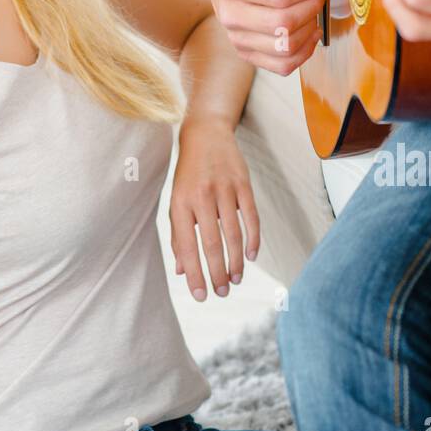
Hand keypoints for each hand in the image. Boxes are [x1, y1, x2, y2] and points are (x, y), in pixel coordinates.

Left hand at [170, 119, 259, 301]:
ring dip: (236, 261)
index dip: (194, 273)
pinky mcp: (243, 183)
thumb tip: (180, 270)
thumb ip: (178, 236)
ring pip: (233, 233)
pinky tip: (251, 256)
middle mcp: (201, 197)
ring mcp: (223, 189)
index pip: (186, 246)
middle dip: (217, 273)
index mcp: (180, 204)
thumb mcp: (176, 202)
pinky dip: (253, 239)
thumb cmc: (188, 175)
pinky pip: (251, 216)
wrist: (205, 135)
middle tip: (222, 292)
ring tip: (236, 279)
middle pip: (211, 243)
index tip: (200, 295)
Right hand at [204, 0, 339, 75]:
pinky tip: (309, 30)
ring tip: (312, 8)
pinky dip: (304, 51)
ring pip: (286, 47)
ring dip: (310, 27)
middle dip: (313, 6)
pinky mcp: (246, 53)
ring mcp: (236, 37)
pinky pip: (283, 65)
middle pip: (284, 23)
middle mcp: (229, 14)